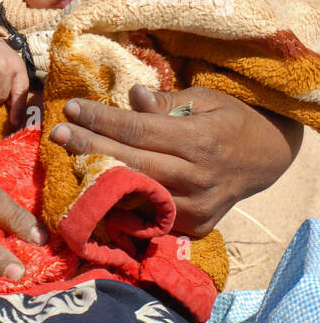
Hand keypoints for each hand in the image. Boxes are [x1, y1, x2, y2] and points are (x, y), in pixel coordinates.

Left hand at [49, 84, 302, 235]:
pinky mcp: (195, 226)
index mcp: (200, 141)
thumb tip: (134, 96)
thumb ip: (169, 102)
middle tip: (57, 134)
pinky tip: (95, 186)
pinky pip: (151, 215)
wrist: (265, 158)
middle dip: (90, 147)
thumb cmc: (230, 118)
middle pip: (132, 163)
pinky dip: (122, 201)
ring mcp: (196, 208)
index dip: (103, 120)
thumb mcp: (206, 98)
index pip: (140, 130)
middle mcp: (197, 178)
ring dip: (99, 177)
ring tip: (68, 159)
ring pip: (138, 194)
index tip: (72, 107)